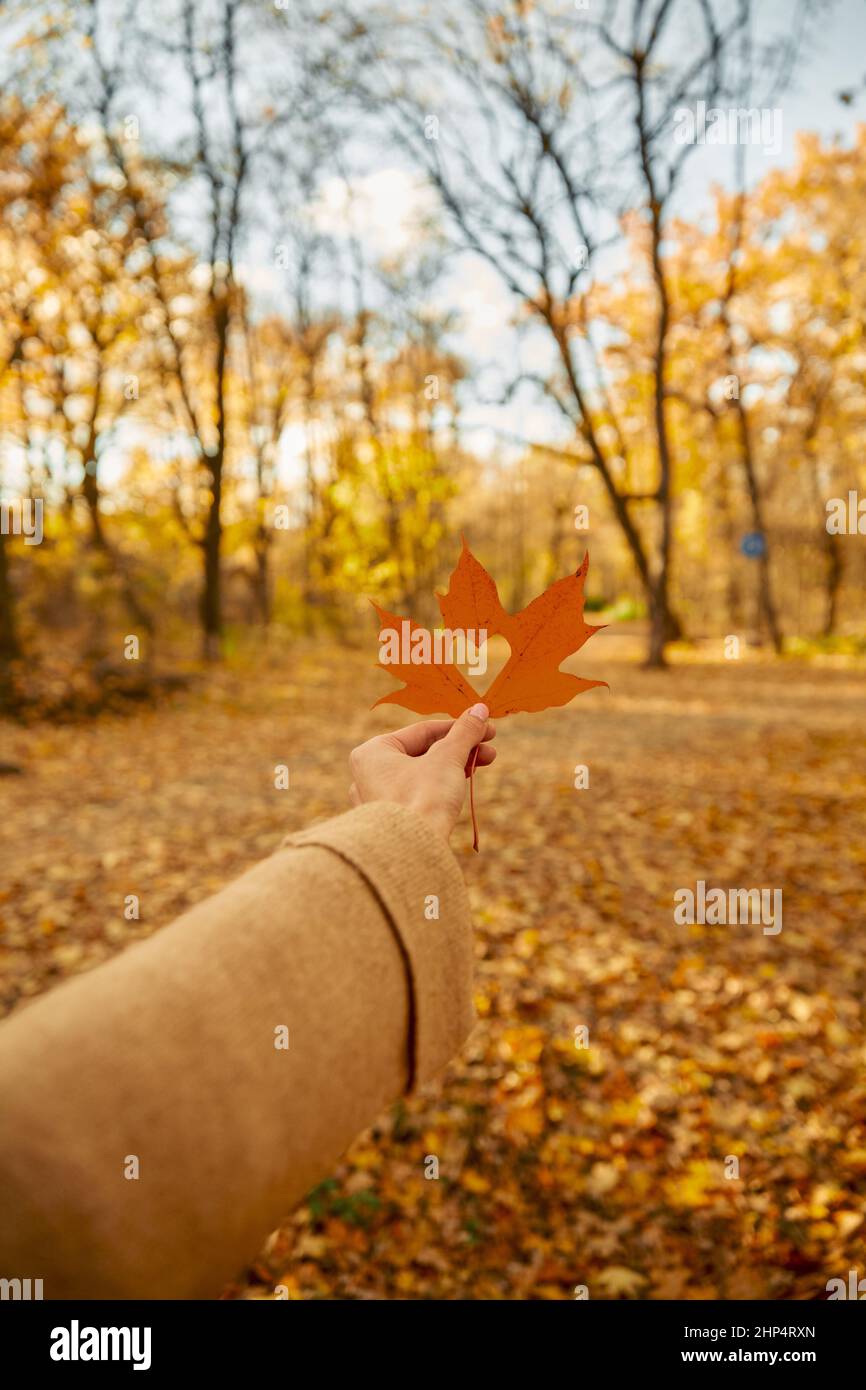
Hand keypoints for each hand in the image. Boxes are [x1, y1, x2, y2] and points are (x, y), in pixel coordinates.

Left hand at [349, 704, 495, 842]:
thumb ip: (464, 732)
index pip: (421, 732)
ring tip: (482, 764)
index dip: (458, 728)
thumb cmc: (422, 798)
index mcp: (372, 752)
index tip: (484, 728)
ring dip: (454, 768)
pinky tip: (462, 787)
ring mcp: (377, 800)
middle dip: (460, 750)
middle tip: (489, 750)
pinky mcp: (390, 821)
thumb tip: (479, 709)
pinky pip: (417, 795)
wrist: (412, 852)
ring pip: (421, 775)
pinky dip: (440, 788)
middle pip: (422, 753)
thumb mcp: (448, 758)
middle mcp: (367, 775)